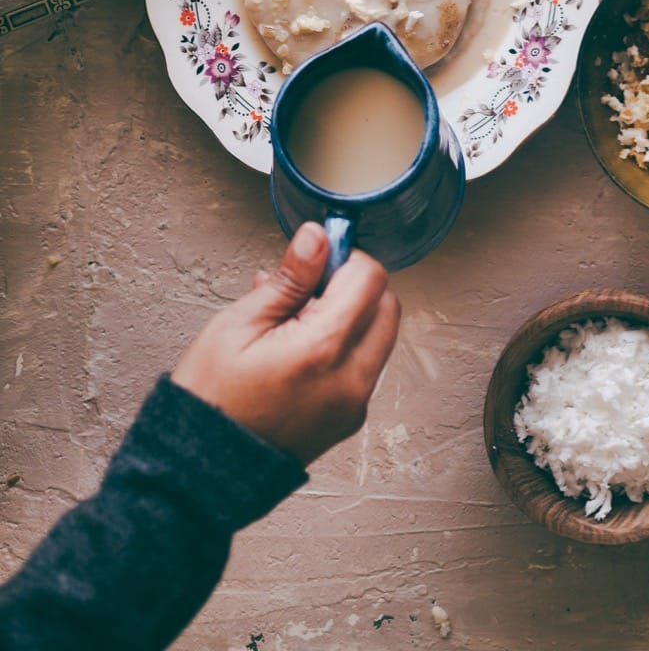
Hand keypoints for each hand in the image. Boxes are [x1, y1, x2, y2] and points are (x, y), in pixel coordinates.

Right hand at [173, 223, 401, 464]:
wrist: (197, 476)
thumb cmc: (210, 401)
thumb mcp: (239, 325)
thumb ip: (290, 279)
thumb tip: (317, 238)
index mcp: (325, 350)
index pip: (371, 279)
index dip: (345, 260)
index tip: (317, 260)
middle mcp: (351, 380)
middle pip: (386, 306)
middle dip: (355, 287)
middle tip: (308, 288)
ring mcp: (353, 405)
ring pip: (378, 337)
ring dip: (350, 317)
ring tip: (292, 319)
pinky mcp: (347, 420)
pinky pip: (362, 368)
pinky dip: (342, 348)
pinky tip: (297, 346)